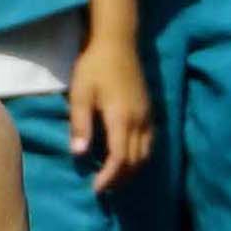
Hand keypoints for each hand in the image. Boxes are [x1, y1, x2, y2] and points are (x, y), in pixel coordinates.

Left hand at [69, 30, 155, 183]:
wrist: (118, 42)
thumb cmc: (94, 66)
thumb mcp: (80, 94)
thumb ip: (80, 124)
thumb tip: (78, 154)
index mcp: (121, 118)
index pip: (120, 158)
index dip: (109, 177)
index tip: (96, 188)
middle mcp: (139, 121)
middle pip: (136, 161)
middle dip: (120, 178)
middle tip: (103, 187)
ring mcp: (148, 116)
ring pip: (146, 154)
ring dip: (132, 170)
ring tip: (114, 178)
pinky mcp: (150, 111)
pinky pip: (151, 142)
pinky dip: (141, 157)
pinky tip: (128, 158)